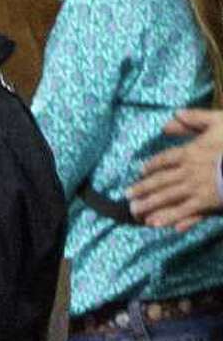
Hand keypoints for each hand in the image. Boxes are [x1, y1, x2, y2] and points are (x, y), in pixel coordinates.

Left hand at [128, 110, 222, 228]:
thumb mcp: (218, 121)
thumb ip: (196, 119)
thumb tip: (174, 116)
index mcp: (190, 152)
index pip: (164, 160)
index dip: (151, 166)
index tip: (141, 172)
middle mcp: (189, 171)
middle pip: (160, 181)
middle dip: (143, 189)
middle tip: (127, 197)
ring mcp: (197, 188)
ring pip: (168, 198)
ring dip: (150, 205)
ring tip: (135, 212)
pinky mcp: (208, 202)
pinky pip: (186, 212)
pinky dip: (171, 218)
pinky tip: (158, 224)